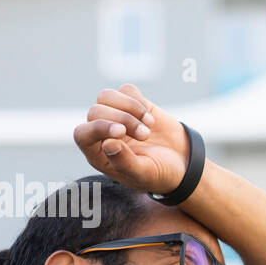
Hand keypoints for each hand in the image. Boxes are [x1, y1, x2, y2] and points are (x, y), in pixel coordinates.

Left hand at [72, 84, 188, 195]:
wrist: (183, 162)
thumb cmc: (160, 174)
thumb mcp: (145, 174)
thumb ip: (124, 162)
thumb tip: (107, 143)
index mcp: (99, 154)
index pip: (82, 134)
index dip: (98, 128)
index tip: (122, 132)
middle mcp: (102, 133)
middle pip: (95, 112)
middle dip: (123, 120)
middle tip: (145, 136)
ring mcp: (116, 116)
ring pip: (106, 96)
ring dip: (130, 108)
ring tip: (148, 126)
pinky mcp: (132, 104)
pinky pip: (126, 90)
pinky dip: (139, 102)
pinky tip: (150, 119)